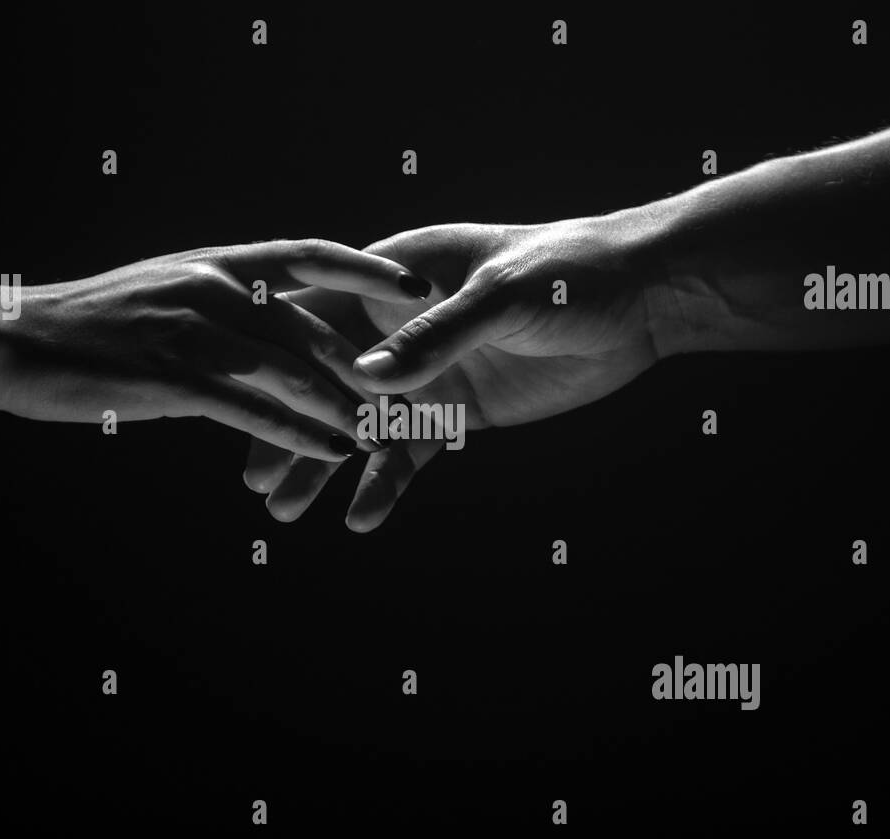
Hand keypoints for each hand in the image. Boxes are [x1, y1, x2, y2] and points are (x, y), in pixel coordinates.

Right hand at [4, 239, 431, 461]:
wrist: (12, 338)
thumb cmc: (90, 322)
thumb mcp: (164, 291)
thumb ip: (220, 303)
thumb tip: (266, 323)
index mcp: (215, 260)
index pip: (309, 254)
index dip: (368, 267)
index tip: (418, 284)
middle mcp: (213, 285)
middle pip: (312, 324)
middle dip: (366, 361)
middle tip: (415, 390)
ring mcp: (193, 330)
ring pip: (291, 370)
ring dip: (342, 406)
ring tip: (383, 434)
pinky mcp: (173, 377)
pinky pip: (252, 409)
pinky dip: (297, 434)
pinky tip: (331, 456)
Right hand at [243, 210, 677, 526]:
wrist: (643, 299)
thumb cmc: (569, 270)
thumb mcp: (500, 296)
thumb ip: (434, 336)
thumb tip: (363, 378)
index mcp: (399, 276)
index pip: (323, 316)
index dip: (282, 362)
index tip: (246, 404)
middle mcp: (400, 326)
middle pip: (329, 381)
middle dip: (290, 427)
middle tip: (255, 479)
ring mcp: (427, 372)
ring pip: (361, 425)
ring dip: (324, 466)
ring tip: (286, 512)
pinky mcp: (457, 412)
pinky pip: (411, 453)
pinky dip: (385, 484)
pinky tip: (362, 518)